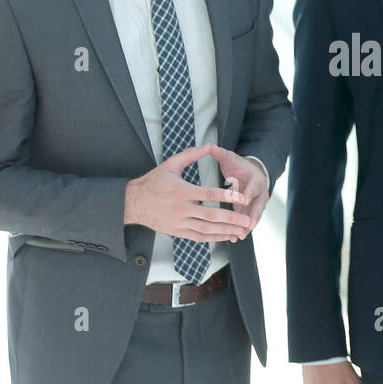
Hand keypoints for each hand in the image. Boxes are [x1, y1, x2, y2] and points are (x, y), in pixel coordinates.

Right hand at [126, 144, 251, 242]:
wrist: (134, 202)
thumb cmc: (154, 181)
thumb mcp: (171, 164)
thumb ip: (191, 154)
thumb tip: (209, 145)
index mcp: (182, 191)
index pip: (209, 195)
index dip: (227, 196)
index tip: (242, 198)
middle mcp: (181, 209)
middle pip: (211, 216)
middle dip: (231, 219)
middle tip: (248, 220)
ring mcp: (179, 222)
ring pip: (207, 230)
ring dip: (226, 231)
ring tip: (241, 230)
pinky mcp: (178, 232)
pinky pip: (198, 237)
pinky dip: (213, 238)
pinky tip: (226, 236)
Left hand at [207, 144, 269, 234]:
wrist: (249, 173)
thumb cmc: (238, 166)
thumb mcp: (230, 158)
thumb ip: (220, 153)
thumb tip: (210, 146)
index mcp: (256, 179)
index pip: (253, 188)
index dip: (248, 194)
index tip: (244, 200)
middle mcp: (260, 192)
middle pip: (257, 206)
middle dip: (252, 217)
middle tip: (247, 226)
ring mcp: (257, 203)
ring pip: (253, 217)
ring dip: (247, 227)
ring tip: (239, 236)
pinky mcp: (251, 211)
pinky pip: (248, 222)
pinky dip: (242, 229)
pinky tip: (234, 238)